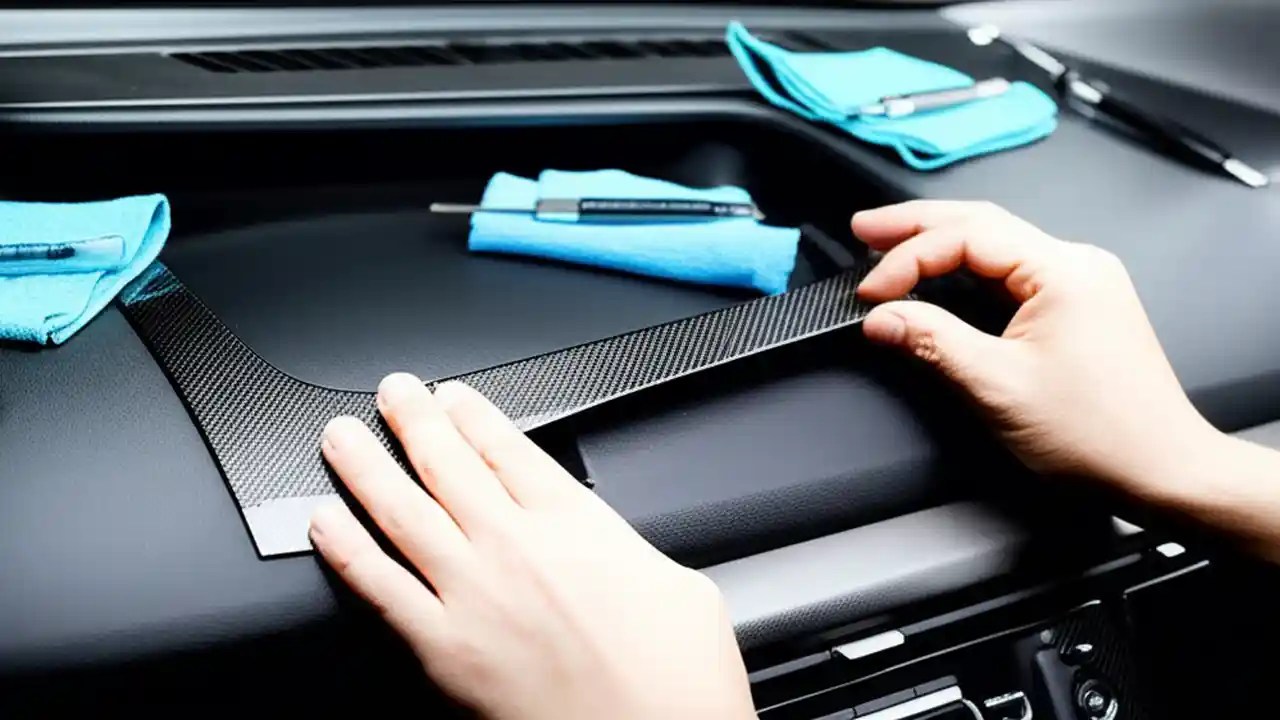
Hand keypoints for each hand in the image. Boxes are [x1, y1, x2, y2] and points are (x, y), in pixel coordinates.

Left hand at [310, 374, 753, 719]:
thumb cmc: (677, 683)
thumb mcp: (682, 587)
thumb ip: (631, 550)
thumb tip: (613, 543)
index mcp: (577, 523)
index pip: (508, 446)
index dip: (472, 413)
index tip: (452, 396)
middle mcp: (517, 546)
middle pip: (447, 462)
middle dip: (413, 419)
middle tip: (392, 392)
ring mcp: (474, 595)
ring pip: (402, 509)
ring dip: (365, 465)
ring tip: (341, 435)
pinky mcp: (444, 648)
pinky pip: (378, 586)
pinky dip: (345, 548)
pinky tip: (325, 521)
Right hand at [853, 200, 1216, 498]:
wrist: (1162, 471)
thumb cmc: (1099, 435)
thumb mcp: (997, 386)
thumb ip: (932, 342)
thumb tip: (882, 319)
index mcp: (1064, 270)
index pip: (968, 236)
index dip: (909, 257)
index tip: (871, 292)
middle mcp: (1077, 264)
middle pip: (981, 224)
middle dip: (916, 225)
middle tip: (864, 229)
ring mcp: (1081, 284)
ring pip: (996, 245)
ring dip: (941, 244)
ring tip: (890, 246)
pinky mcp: (1078, 307)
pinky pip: (1012, 272)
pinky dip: (967, 271)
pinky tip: (939, 278)